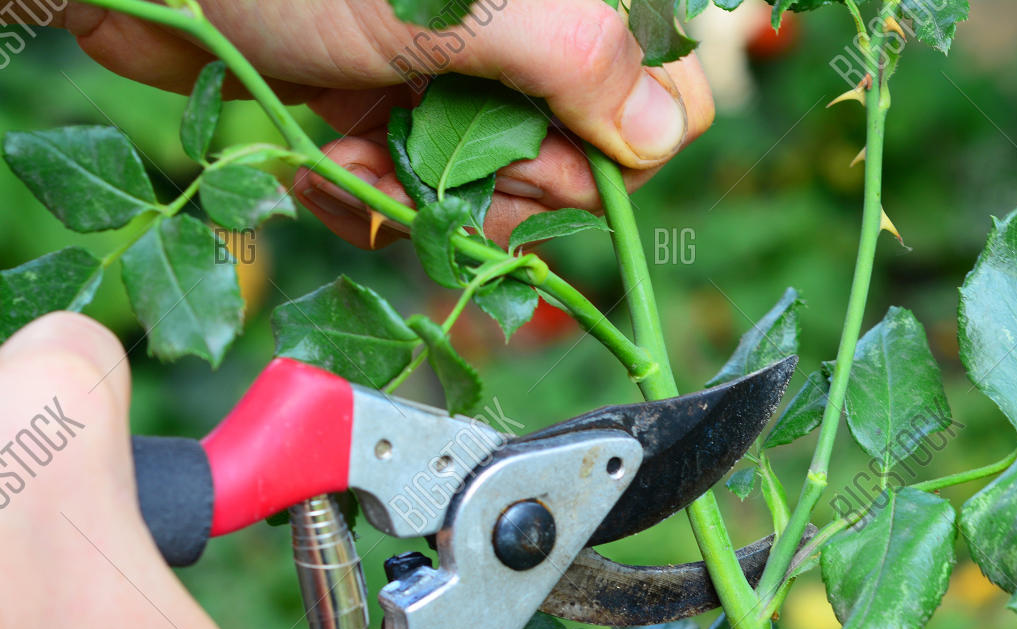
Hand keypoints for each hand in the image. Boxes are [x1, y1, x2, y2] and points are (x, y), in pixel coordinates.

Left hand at [59, 0, 714, 248]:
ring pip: (499, 195)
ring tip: (353, 154)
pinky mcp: (406, 111)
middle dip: (496, 181)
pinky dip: (378, 199)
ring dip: (423, 197)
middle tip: (423, 148)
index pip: (664, 100)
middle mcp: (528, 37)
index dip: (609, 153)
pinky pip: (432, 198)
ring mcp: (465, 76)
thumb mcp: (448, 4)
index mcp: (566, 2)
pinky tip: (329, 160)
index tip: (530, 150)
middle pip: (581, 167)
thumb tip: (662, 132)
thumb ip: (576, 59)